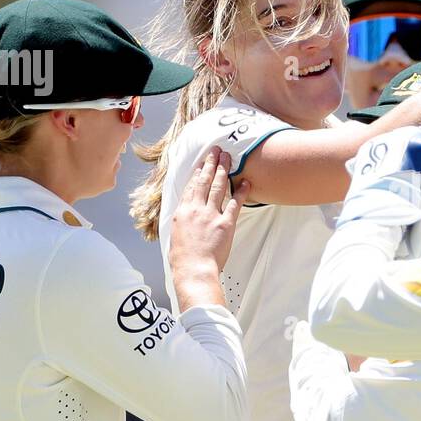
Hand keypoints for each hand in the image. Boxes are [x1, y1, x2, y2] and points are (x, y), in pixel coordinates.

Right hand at [168, 146, 249, 275]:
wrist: (194, 269)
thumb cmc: (183, 259)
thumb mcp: (175, 235)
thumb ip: (182, 222)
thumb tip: (185, 218)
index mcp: (182, 212)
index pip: (191, 187)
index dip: (198, 173)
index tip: (202, 163)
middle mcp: (196, 209)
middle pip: (205, 181)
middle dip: (211, 164)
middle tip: (216, 151)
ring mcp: (211, 215)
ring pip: (219, 187)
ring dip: (224, 170)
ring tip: (228, 158)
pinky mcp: (226, 223)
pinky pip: (235, 203)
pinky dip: (241, 191)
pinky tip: (245, 182)